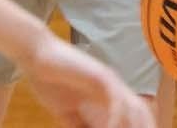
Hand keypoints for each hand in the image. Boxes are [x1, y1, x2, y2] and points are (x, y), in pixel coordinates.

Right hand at [21, 34, 154, 127]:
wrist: (35, 56)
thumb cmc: (49, 80)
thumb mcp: (66, 112)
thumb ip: (78, 125)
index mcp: (108, 96)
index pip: (133, 118)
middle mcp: (114, 88)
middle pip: (141, 113)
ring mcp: (110, 81)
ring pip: (134, 108)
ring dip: (133, 127)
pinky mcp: (102, 76)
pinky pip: (117, 100)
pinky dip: (117, 118)